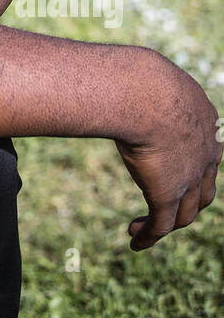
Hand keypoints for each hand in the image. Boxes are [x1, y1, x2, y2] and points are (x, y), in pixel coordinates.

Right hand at [114, 51, 220, 249]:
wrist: (144, 91)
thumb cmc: (138, 76)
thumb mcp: (147, 78)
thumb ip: (138, 84)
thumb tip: (111, 76)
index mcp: (205, 121)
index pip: (206, 155)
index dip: (191, 168)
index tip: (167, 168)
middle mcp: (206, 153)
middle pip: (203, 191)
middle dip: (186, 202)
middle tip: (165, 207)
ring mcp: (189, 177)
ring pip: (184, 213)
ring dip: (164, 224)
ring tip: (140, 228)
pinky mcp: (167, 194)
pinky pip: (161, 225)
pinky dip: (148, 236)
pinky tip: (135, 241)